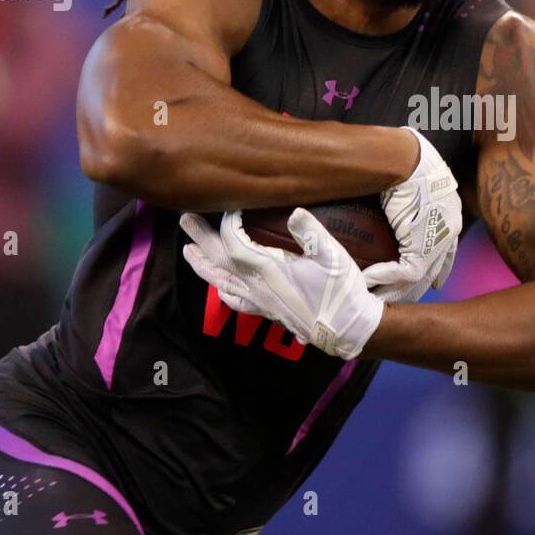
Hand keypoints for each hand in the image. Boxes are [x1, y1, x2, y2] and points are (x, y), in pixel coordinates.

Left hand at [180, 208, 384, 359]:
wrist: (349, 330)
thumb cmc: (342, 291)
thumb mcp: (333, 256)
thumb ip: (312, 232)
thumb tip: (294, 211)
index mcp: (268, 270)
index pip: (235, 242)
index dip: (229, 222)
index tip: (233, 204)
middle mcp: (257, 287)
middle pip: (220, 260)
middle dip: (201, 237)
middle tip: (185, 218)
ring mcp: (260, 302)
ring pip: (221, 282)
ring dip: (202, 264)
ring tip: (187, 251)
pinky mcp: (267, 312)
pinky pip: (235, 301)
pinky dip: (222, 290)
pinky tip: (219, 287)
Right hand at [363, 126, 462, 303]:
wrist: (406, 161)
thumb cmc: (405, 161)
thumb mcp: (411, 179)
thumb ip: (407, 192)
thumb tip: (391, 190)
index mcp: (451, 212)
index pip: (447, 247)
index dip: (440, 265)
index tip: (434, 281)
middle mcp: (450, 228)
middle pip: (435, 266)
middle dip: (419, 284)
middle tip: (403, 295)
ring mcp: (439, 240)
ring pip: (420, 275)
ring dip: (397, 287)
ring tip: (379, 296)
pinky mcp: (423, 248)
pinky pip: (404, 271)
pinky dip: (384, 277)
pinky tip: (368, 280)